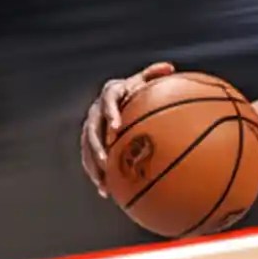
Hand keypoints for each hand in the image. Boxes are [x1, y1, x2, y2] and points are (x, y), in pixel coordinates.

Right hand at [80, 61, 174, 196]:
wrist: (117, 97)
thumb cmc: (137, 90)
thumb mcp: (144, 81)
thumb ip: (153, 74)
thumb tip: (169, 67)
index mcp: (111, 93)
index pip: (108, 101)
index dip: (111, 113)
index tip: (118, 126)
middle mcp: (96, 110)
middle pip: (92, 129)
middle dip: (97, 146)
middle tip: (106, 159)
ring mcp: (91, 126)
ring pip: (87, 147)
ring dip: (93, 165)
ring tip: (103, 182)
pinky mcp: (90, 141)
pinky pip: (89, 159)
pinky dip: (96, 174)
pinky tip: (106, 192)